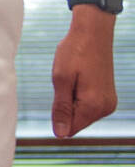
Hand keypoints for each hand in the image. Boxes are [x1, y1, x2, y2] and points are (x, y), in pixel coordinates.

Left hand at [50, 8, 116, 136]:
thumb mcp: (61, 79)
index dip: (58, 115)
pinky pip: (88, 105)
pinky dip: (79, 96)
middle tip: (67, 82)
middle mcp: (105, 108)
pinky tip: (80, 79)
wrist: (93, 32)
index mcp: (93, 106)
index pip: (69, 129)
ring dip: (72, 100)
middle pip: (76, 122)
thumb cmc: (74, 52)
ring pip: (81, 114)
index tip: (59, 93)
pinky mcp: (108, 96)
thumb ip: (61, 109)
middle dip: (65, 106)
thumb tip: (60, 134)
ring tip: (74, 78)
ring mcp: (109, 103)